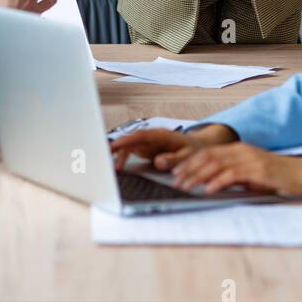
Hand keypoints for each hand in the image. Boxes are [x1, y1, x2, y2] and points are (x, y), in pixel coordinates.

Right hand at [109, 123, 236, 171]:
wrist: (200, 148)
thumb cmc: (195, 150)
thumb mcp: (188, 156)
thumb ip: (173, 159)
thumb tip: (158, 162)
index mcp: (161, 135)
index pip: (140, 136)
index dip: (126, 141)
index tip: (114, 146)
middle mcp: (152, 137)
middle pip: (130, 139)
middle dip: (115, 145)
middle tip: (100, 154)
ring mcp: (148, 142)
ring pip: (128, 145)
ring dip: (117, 153)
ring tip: (106, 163)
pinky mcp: (147, 149)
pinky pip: (131, 151)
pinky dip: (123, 157)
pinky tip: (118, 166)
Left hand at [169, 143, 301, 195]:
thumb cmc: (279, 178)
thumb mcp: (252, 175)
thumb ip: (234, 176)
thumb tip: (213, 184)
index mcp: (238, 149)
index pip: (207, 153)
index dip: (189, 162)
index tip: (175, 172)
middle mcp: (241, 150)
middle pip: (207, 157)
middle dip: (188, 169)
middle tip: (174, 181)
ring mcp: (249, 159)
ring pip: (216, 165)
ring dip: (197, 176)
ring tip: (185, 187)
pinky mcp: (257, 169)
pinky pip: (232, 175)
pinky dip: (217, 182)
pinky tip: (207, 190)